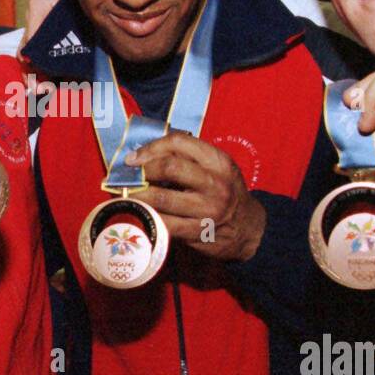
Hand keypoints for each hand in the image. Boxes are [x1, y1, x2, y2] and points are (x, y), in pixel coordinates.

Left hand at [125, 131, 266, 261]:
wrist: (249, 228)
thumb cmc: (226, 192)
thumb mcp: (217, 168)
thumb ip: (189, 158)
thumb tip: (144, 153)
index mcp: (218, 161)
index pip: (179, 142)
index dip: (151, 147)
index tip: (134, 157)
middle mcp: (215, 183)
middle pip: (169, 167)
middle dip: (142, 170)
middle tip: (128, 175)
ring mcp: (207, 209)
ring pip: (162, 198)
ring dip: (137, 195)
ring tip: (125, 193)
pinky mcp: (198, 232)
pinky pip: (164, 223)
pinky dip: (146, 217)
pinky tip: (137, 213)